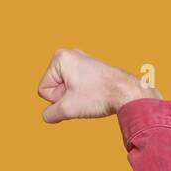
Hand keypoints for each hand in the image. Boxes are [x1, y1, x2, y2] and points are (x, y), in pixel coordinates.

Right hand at [36, 49, 159, 122]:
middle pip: (53, 88)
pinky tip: (94, 94)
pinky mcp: (89, 68)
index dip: (57, 100)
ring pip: (65, 89)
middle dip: (65, 98)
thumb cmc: (99, 96)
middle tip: (84, 96)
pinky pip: (75, 87)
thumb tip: (48, 115)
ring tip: (90, 95)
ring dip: (74, 98)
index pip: (43, 90)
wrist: (127, 92)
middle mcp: (69, 55)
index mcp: (60, 59)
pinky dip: (82, 95)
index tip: (75, 96)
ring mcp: (80, 61)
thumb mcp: (67, 109)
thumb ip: (49, 114)